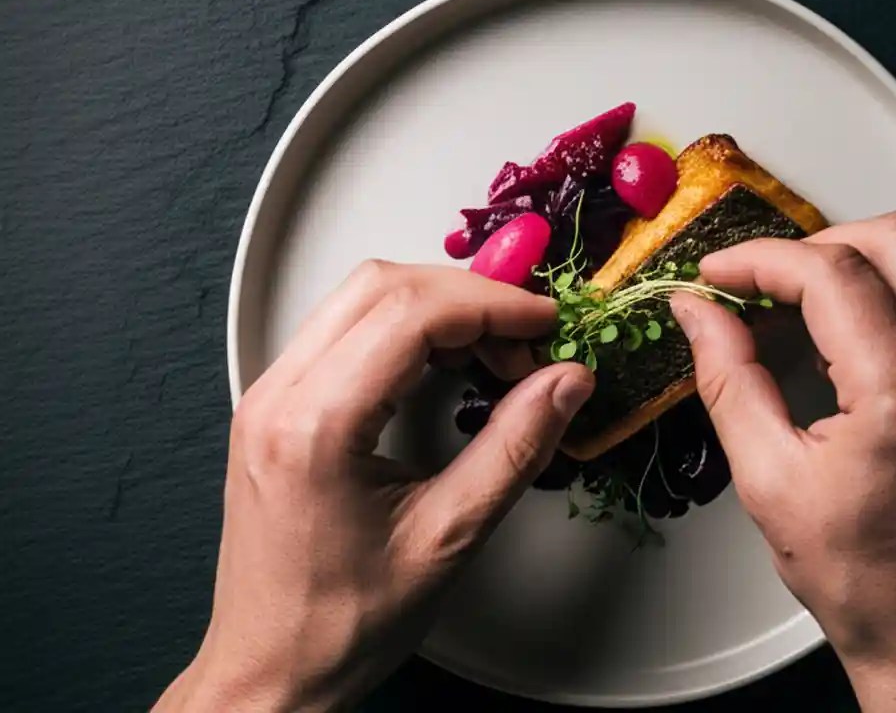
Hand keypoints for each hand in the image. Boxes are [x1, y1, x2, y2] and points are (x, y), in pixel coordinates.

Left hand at [155, 262, 593, 711]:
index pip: (412, 314)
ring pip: (361, 298)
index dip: (494, 306)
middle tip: (529, 343)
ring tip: (497, 356)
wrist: (271, 671)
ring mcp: (268, 396)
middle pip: (383, 286)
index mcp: (314, 426)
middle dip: (471, 299)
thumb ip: (513, 448)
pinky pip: (344, 330)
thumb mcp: (447, 537)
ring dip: (439, 308)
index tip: (548, 325)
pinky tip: (449, 365)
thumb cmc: (343, 623)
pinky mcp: (276, 407)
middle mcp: (278, 396)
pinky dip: (407, 330)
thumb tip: (566, 382)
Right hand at [671, 212, 895, 711]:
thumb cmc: (864, 580)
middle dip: (815, 244)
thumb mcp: (768, 481)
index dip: (759, 260)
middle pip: (893, 237)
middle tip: (765, 283)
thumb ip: (729, 379)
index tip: (719, 275)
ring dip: (865, 254)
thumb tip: (698, 313)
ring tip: (811, 295)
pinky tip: (864, 318)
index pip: (829, 274)